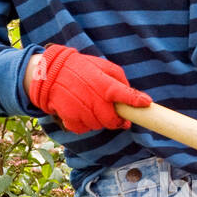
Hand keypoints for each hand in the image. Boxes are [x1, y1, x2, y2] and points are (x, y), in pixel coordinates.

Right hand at [25, 45, 150, 133]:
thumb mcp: (103, 66)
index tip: (146, 104)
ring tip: (92, 107)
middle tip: (115, 114)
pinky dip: (85, 124)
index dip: (135, 101)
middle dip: (116, 120)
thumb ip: (120, 80)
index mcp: (103, 83)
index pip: (124, 95)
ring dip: (99, 120)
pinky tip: (81, 112)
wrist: (50, 73)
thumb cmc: (81, 69)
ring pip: (98, 126)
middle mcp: (93, 98)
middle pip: (112, 120)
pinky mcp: (69, 118)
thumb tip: (134, 97)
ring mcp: (80, 110)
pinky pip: (84, 129)